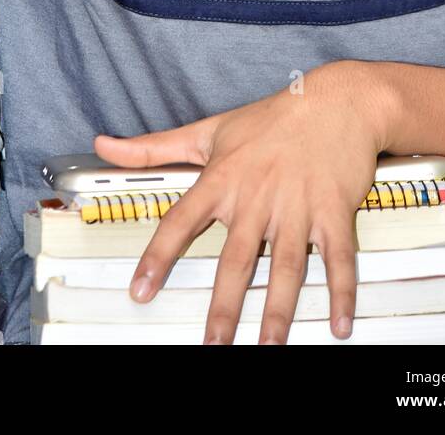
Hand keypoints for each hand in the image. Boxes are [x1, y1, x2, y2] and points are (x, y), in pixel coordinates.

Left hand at [93, 61, 388, 344]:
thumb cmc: (271, 118)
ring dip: (279, 309)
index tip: (141, 290)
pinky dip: (341, 292)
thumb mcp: (208, 129)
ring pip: (287, 266)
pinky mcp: (334, 211)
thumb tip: (104, 145)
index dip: (158, 257)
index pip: (181, 221)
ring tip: (269, 344)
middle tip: (214, 343)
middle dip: (225, 306)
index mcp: (223, 178)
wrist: (336, 100)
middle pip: (237, 259)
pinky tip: (337, 324)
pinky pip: (338, 258)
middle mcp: (258, 196)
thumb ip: (153, 147)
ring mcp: (298, 206)